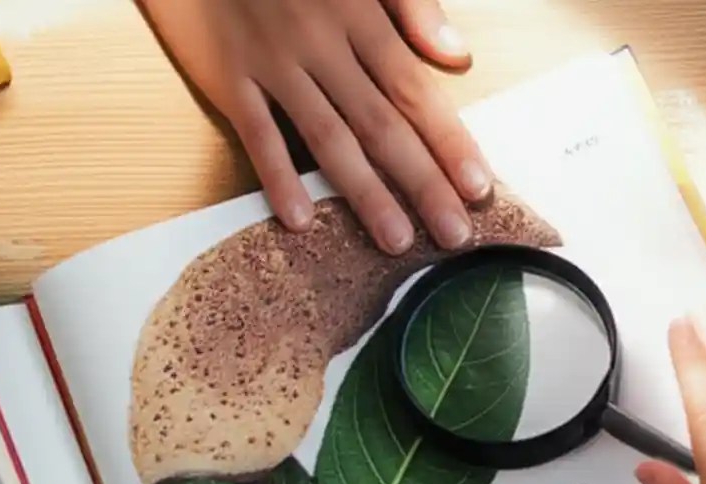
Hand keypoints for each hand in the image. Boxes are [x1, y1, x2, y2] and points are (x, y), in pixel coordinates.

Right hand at [142, 0, 492, 253]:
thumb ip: (412, 5)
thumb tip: (457, 54)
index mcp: (359, 15)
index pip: (415, 91)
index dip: (450, 141)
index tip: (479, 187)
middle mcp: (321, 43)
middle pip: (381, 124)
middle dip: (423, 182)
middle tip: (454, 234)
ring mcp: (272, 61)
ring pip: (327, 136)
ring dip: (365, 192)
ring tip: (396, 239)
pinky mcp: (226, 73)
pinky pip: (255, 131)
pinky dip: (276, 175)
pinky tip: (299, 219)